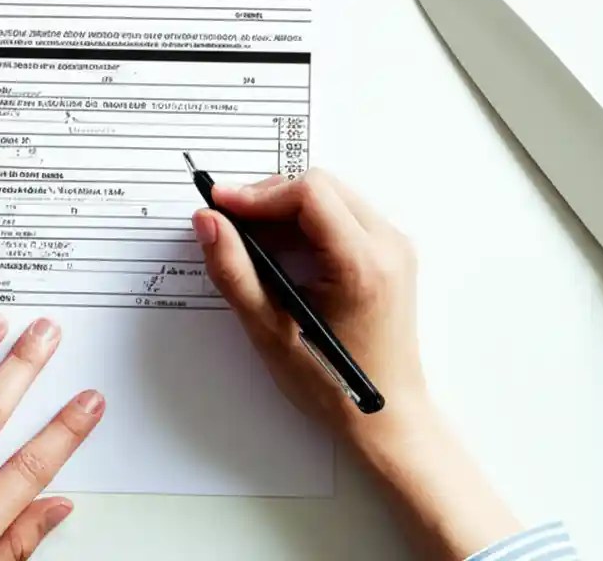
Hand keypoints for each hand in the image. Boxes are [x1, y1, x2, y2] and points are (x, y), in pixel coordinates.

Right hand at [192, 170, 521, 558]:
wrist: (386, 417)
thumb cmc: (333, 385)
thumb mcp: (270, 330)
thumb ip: (234, 271)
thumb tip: (208, 223)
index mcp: (363, 263)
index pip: (309, 193)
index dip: (257, 193)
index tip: (219, 206)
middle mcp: (388, 246)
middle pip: (320, 186)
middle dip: (268, 197)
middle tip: (228, 222)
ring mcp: (394, 248)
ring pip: (331, 196)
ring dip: (286, 208)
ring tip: (249, 238)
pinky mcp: (390, 255)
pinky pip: (343, 215)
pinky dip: (306, 222)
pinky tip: (280, 249)